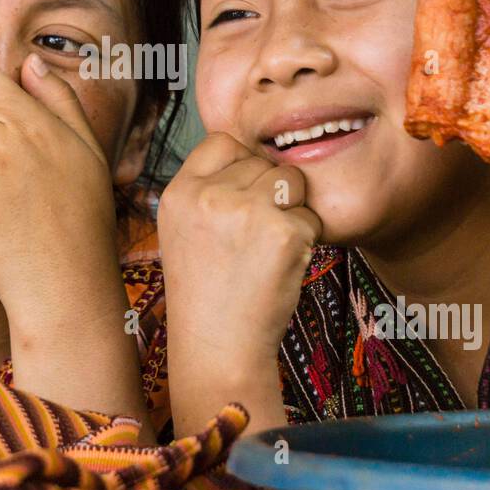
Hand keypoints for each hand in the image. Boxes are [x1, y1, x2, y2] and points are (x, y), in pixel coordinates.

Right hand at [158, 132, 321, 371]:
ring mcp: (246, 211)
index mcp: (178, 193)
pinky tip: (280, 267)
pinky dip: (305, 240)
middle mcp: (208, 196)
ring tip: (268, 248)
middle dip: (269, 192)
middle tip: (255, 237)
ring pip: (291, 181)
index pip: (222, 142)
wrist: (218, 347)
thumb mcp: (182, 232)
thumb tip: (248, 159)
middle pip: (262, 161)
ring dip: (292, 210)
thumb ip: (206, 192)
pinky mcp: (283, 232)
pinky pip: (311, 216)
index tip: (244, 196)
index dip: (242, 164)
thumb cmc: (206, 293)